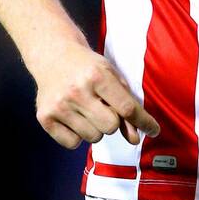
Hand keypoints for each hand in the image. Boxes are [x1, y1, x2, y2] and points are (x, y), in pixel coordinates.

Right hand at [30, 42, 160, 149]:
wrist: (53, 56)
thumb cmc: (88, 67)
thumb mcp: (112, 77)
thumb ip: (126, 105)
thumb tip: (135, 139)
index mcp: (97, 76)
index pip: (126, 108)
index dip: (143, 121)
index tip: (153, 130)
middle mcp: (76, 91)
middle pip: (110, 127)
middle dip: (113, 121)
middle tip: (104, 108)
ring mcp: (59, 105)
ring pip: (93, 137)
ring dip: (95, 128)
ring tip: (87, 110)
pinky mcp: (45, 117)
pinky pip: (73, 143)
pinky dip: (77, 135)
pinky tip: (74, 117)